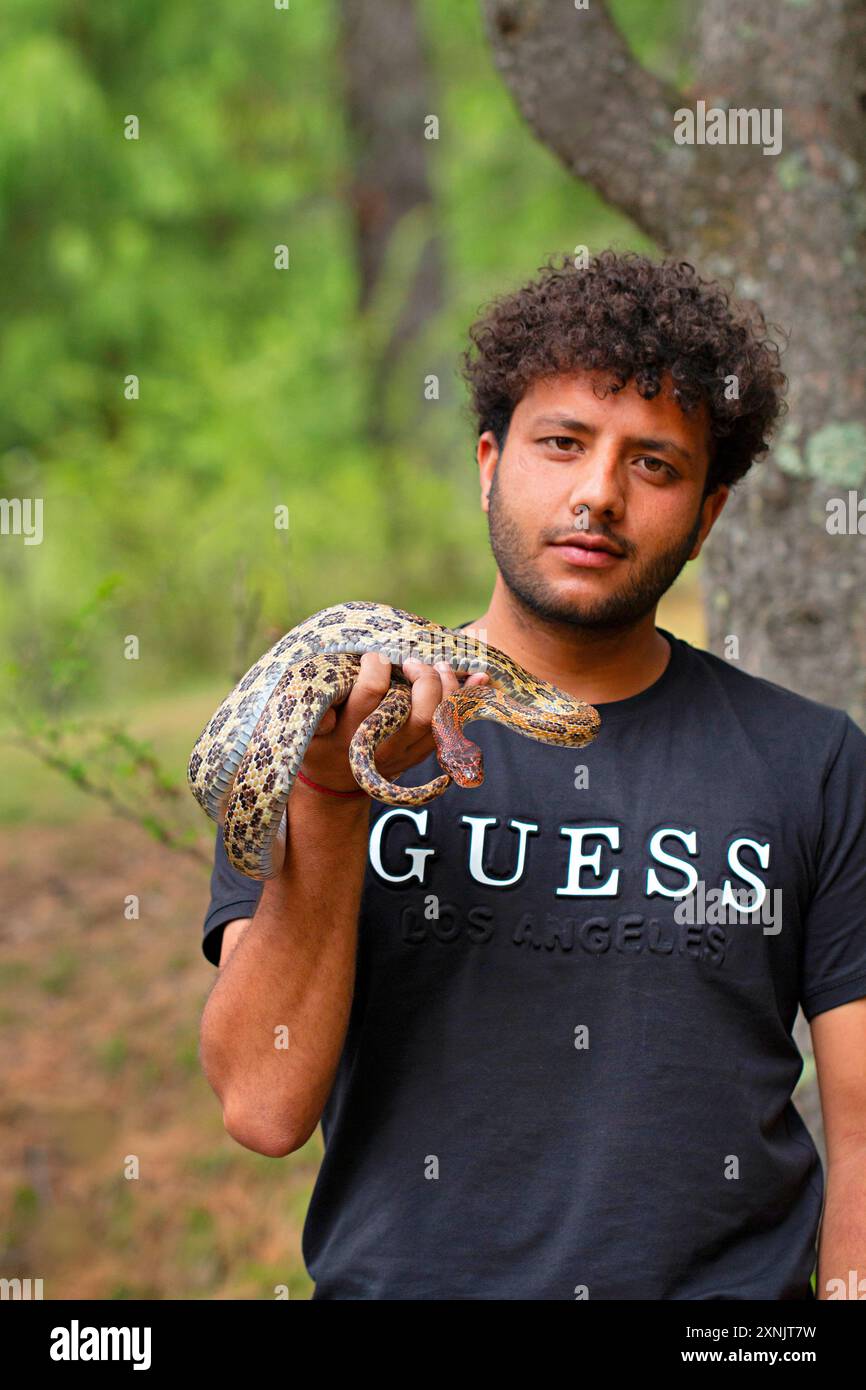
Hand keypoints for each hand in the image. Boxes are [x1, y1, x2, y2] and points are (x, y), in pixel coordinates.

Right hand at [298, 651, 490, 793]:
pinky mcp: (422, 753)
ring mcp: (407, 751)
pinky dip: (467, 700)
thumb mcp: (305, 728)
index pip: (371, 693)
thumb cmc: (317, 741)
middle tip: (412, 662)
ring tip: (440, 665)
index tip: (374, 656)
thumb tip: (332, 705)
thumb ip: (316, 710)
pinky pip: (452, 726)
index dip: (377, 667)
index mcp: (350, 732)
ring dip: (447, 688)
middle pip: (418, 711)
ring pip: (439, 720)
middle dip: (422, 678)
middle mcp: (383, 744)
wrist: (335, 783)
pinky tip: (480, 677)